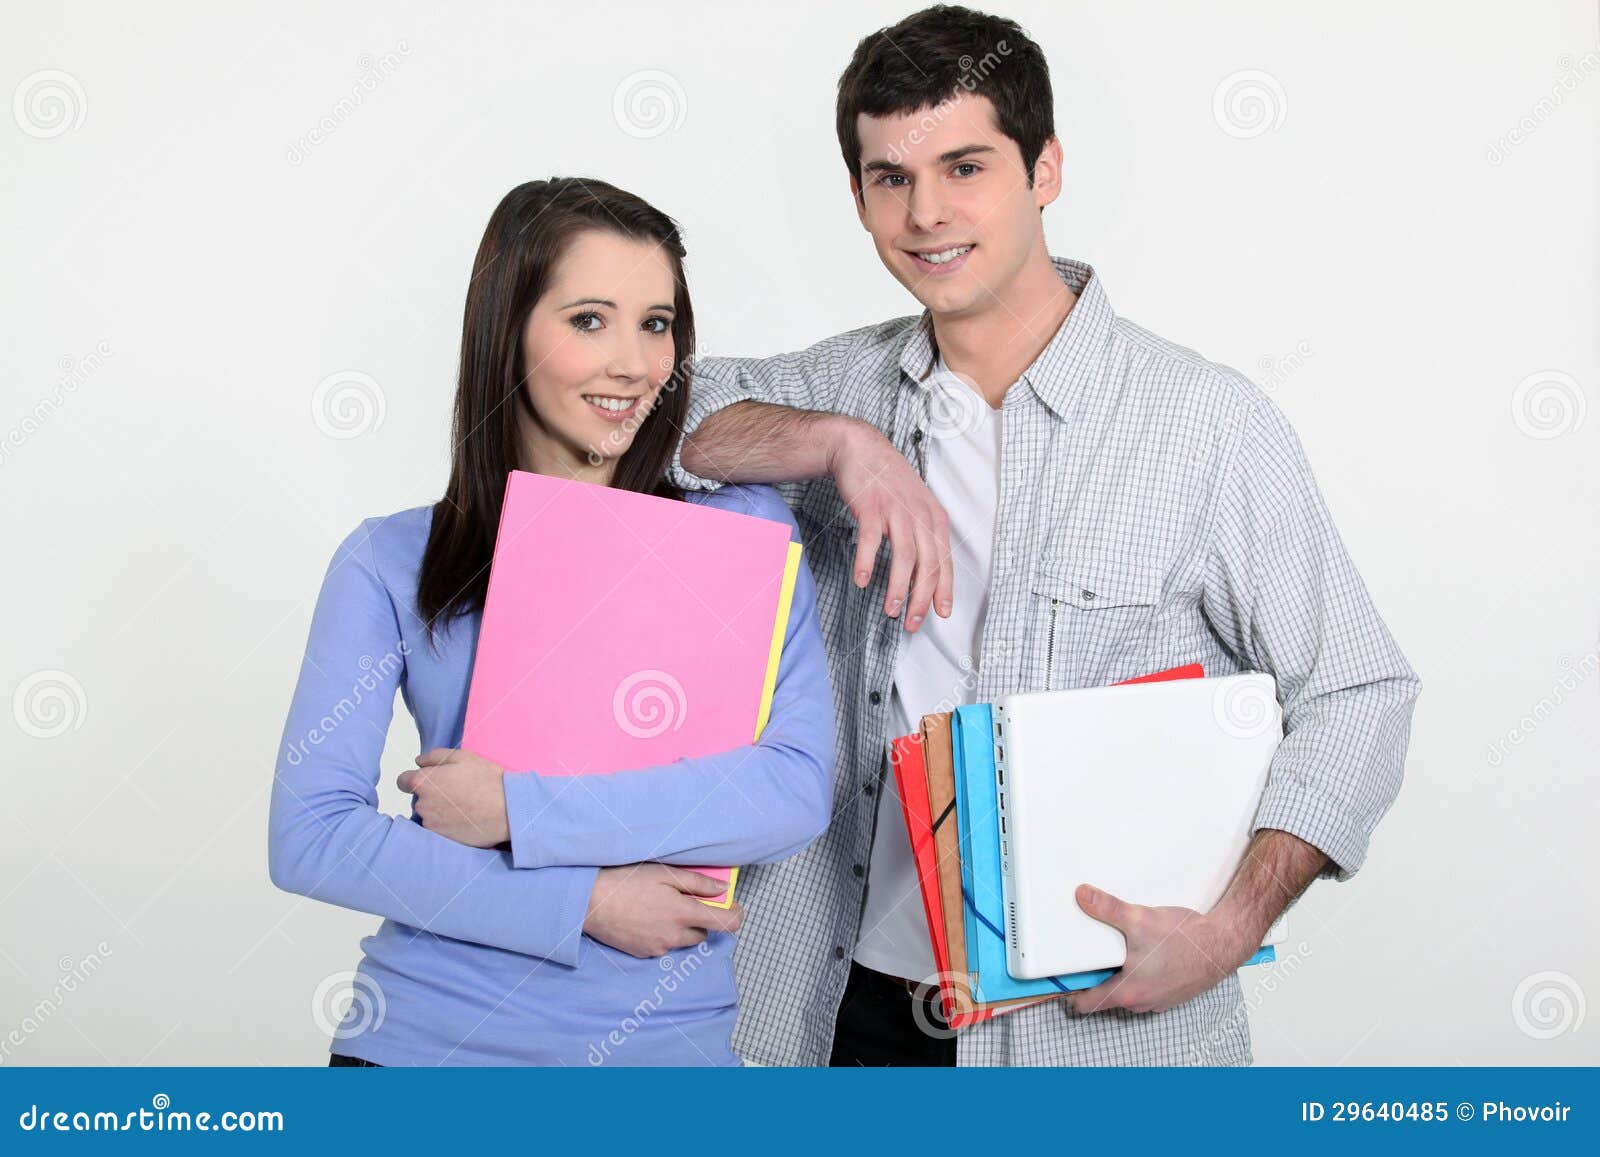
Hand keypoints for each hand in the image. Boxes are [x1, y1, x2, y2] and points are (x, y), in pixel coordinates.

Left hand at [395, 747, 509, 847]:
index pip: (403, 781)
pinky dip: (448, 823)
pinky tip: (465, 817)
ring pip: (429, 814)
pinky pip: (439, 828)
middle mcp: (422, 804)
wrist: (507, 809)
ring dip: (440, 810)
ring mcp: (431, 824)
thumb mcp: (463, 757)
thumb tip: (418, 762)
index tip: (431, 779)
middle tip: (456, 791)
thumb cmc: (486, 780)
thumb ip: (434, 756)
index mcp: (423, 782)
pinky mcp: (442, 838)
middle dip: (432, 794)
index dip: (416, 778)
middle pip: (418, 798)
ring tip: (464, 805)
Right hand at [582, 864, 743, 957]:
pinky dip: (661, 934)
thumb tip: (722, 890)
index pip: (726, 924)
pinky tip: (645, 918)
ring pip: (682, 941)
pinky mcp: (644, 954)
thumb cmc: (626, 882)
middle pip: (702, 933)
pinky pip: (663, 946)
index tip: (732, 907)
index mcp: (683, 913)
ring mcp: (659, 947)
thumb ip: (697, 883)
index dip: (735, 915)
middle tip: (682, 901)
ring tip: (658, 908)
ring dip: (679, 928)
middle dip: (698, 920)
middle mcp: (674, 935)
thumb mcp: (664, 873)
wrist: (590, 902)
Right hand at [828, 418, 952, 631]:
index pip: (944, 561)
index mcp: (935, 518)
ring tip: (890, 609)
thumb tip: (923, 574)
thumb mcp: (916, 506)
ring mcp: (896, 510)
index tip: (941, 613)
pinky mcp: (872, 506)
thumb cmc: (889, 483)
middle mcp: (920, 515)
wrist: (861, 449)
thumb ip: (922, 536)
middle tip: (911, 622)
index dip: (944, 590)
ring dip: (898, 586)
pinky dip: (867, 562)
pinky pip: (871, 539)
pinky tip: (862, 580)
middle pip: (928, 564)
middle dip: (921, 598)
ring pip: (904, 556)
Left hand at [1064, 884, 1257, 1015]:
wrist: (1223, 943)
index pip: (1087, 1003)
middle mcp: (1142, 1002)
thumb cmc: (1187, 940)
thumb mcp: (1140, 918)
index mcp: (1128, 991)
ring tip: (1117, 952)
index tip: (1063, 978)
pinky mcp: (1172, 993)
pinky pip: (1147, 988)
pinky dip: (1140, 975)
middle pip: (1105, 997)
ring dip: (1120, 977)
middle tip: (1090, 955)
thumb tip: (1083, 896)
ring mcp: (1159, 1000)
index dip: (1071, 992)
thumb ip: (1108, 908)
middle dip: (1096, 978)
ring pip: (1127, 993)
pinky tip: (1145, 954)